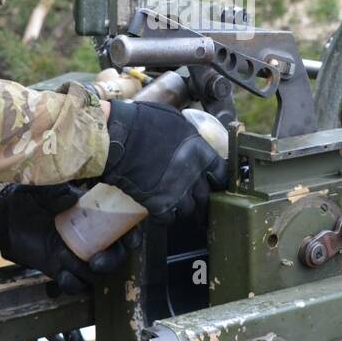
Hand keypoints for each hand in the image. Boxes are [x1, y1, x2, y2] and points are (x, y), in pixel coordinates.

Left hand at [0, 183, 128, 294]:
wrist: (5, 217)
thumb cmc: (29, 197)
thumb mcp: (43, 188)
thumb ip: (57, 190)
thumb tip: (74, 197)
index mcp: (94, 214)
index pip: (124, 224)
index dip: (133, 233)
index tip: (131, 240)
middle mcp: (92, 236)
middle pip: (117, 253)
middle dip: (113, 260)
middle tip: (96, 262)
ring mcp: (77, 254)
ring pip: (98, 272)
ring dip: (92, 274)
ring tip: (74, 268)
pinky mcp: (61, 269)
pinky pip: (75, 284)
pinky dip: (72, 284)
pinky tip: (62, 276)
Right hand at [99, 101, 228, 225]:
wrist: (119, 137)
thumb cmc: (144, 121)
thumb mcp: (176, 120)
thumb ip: (189, 136)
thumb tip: (192, 140)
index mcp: (201, 153)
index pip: (222, 174)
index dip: (219, 179)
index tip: (216, 182)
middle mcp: (193, 175)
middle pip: (206, 196)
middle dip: (202, 197)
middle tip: (196, 197)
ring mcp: (176, 192)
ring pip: (189, 210)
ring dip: (184, 208)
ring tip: (178, 204)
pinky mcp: (157, 204)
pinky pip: (168, 219)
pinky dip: (166, 217)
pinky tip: (162, 212)